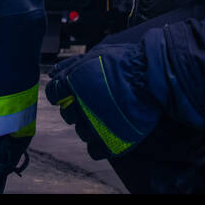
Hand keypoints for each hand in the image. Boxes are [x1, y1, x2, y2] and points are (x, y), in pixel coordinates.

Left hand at [46, 41, 164, 159]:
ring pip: (81, 132)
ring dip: (90, 125)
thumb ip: (72, 65)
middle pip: (67, 114)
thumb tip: (55, 72)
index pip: (53, 93)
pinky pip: (94, 150)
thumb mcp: (96, 54)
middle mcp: (80, 108)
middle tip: (95, 101)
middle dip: (77, 108)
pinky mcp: (110, 143)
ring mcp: (95, 127)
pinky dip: (99, 143)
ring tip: (107, 114)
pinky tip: (108, 132)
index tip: (72, 92)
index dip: (62, 92)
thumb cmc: (125, 63)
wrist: (151, 77)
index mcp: (73, 85)